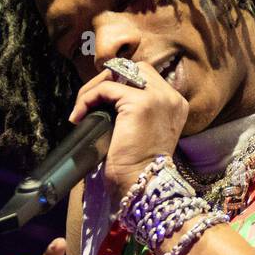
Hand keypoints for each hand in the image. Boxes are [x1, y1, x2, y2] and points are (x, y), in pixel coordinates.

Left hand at [68, 61, 189, 212]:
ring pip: (117, 74)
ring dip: (94, 88)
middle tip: (88, 102)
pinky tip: (79, 116)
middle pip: (133, 69)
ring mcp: (158, 98)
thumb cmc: (139, 168)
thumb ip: (136, 111)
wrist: (142, 186)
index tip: (100, 104)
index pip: (144, 77)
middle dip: (106, 81)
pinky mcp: (140, 103)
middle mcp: (171, 97)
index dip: (119, 84)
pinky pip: (106, 89)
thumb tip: (106, 97)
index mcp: (175, 104)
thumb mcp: (143, 132)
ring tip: (82, 109)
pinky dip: (88, 99)